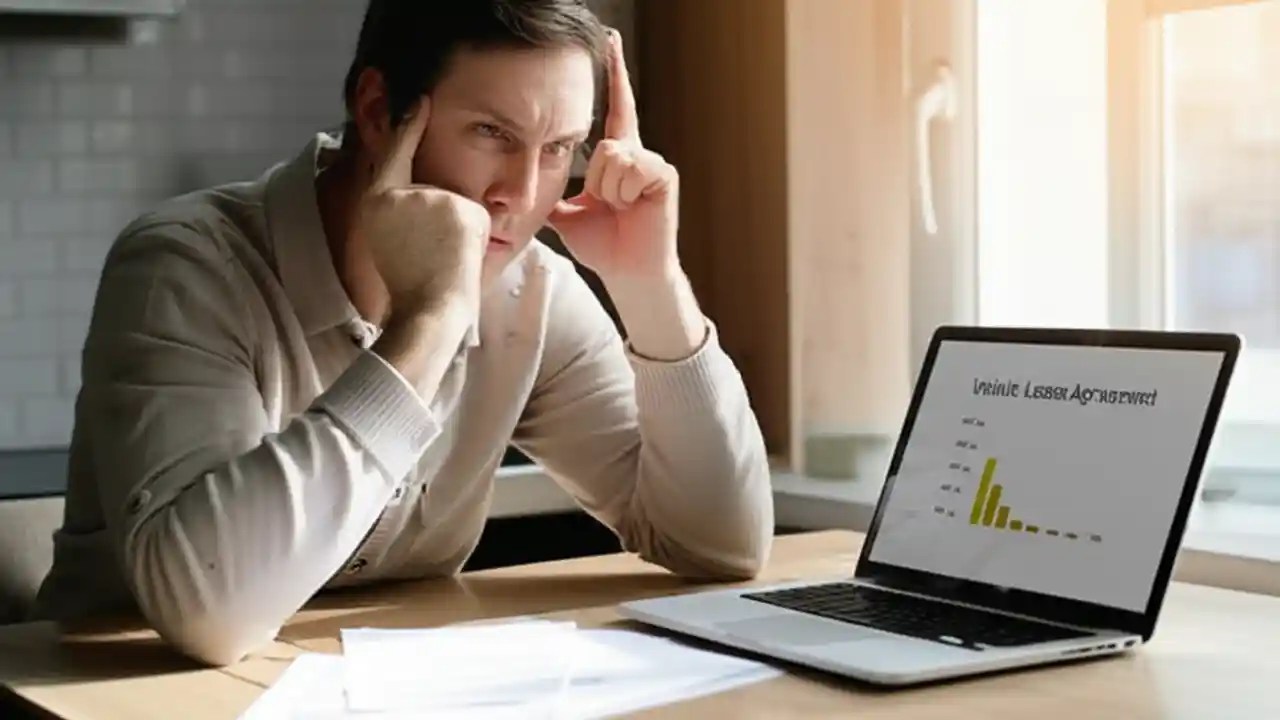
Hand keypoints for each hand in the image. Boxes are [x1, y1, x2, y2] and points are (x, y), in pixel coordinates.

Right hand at [355, 97, 489, 328]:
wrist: (430, 310)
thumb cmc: (409, 286)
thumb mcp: (387, 241)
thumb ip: (401, 208)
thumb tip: (427, 192)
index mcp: (376, 200)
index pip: (394, 152)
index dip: (408, 126)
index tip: (421, 102)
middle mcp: (401, 193)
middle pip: (432, 192)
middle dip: (440, 222)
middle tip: (429, 256)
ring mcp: (433, 197)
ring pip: (454, 206)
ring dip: (456, 231)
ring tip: (442, 258)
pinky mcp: (462, 207)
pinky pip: (474, 216)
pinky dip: (473, 235)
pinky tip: (461, 254)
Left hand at [547, 31, 678, 284]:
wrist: (627, 272)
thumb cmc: (603, 246)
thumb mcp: (567, 213)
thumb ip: (553, 191)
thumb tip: (524, 188)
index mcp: (616, 158)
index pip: (615, 108)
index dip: (614, 74)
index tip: (610, 42)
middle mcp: (635, 154)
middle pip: (601, 146)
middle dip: (595, 184)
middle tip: (608, 207)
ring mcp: (651, 163)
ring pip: (612, 156)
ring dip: (607, 192)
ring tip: (620, 209)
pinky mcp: (663, 174)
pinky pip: (628, 168)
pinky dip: (622, 194)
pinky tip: (633, 207)